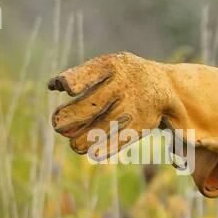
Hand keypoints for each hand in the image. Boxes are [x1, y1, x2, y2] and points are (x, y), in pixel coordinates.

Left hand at [48, 52, 181, 159]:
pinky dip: (106, 147)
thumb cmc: (123, 74)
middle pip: (93, 104)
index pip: (88, 74)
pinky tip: (93, 152)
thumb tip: (52, 86)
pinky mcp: (141, 124)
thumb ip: (78, 76)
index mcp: (112, 66)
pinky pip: (121, 139)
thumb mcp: (107, 66)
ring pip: (104, 125)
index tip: (65, 89)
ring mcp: (133, 105)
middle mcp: (123, 85)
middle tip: (56, 125)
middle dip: (71, 116)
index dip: (74, 81)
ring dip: (85, 137)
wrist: (165, 84)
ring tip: (73, 144)